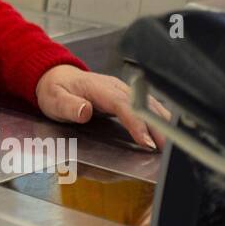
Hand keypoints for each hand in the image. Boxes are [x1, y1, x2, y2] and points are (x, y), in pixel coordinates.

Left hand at [34, 64, 170, 149]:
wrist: (55, 76)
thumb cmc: (55, 90)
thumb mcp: (54, 99)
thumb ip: (68, 106)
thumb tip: (85, 110)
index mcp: (98, 87)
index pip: (122, 104)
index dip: (136, 122)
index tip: (146, 140)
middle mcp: (115, 88)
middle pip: (142, 105)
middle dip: (157, 126)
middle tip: (166, 149)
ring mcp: (123, 91)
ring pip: (149, 105)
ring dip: (162, 123)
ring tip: (171, 145)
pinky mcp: (126, 97)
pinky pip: (147, 106)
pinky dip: (158, 119)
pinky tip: (166, 133)